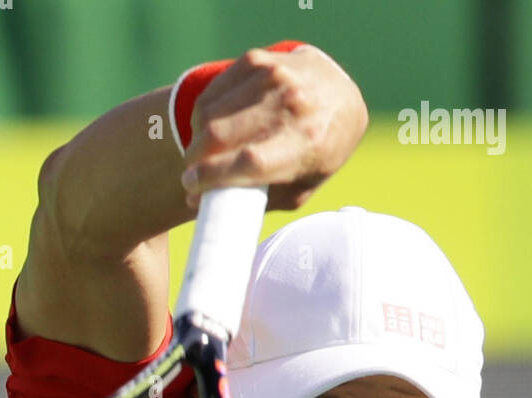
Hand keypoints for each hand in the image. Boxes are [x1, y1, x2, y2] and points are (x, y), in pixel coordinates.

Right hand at [182, 45, 367, 210]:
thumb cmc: (317, 154)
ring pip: (210, 113)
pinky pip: (213, 93)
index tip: (191, 187)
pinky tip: (210, 128)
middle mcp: (291, 104)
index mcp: (306, 143)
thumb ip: (259, 200)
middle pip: (221, 135)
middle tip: (192, 174)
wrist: (341, 96)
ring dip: (197, 139)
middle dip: (195, 160)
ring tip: (203, 154)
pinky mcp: (257, 60)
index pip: (248, 161)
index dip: (212, 176)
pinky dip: (203, 115)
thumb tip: (202, 202)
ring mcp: (273, 77)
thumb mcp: (301, 187)